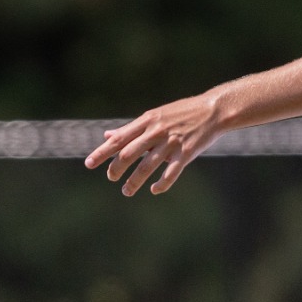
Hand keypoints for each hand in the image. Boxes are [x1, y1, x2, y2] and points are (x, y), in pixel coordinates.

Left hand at [85, 93, 227, 194]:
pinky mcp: (187, 153)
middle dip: (115, 169)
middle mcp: (156, 131)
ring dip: (134, 181)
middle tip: (111, 178)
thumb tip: (107, 135)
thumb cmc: (181, 113)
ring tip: (126, 191)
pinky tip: (154, 190)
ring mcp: (171, 143)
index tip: (88, 164)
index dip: (102, 153)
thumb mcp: (154, 116)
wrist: (213, 110)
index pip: (118, 139)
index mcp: (146, 121)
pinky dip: (161, 184)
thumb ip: (130, 129)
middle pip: (128, 154)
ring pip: (147, 166)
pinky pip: (171, 173)